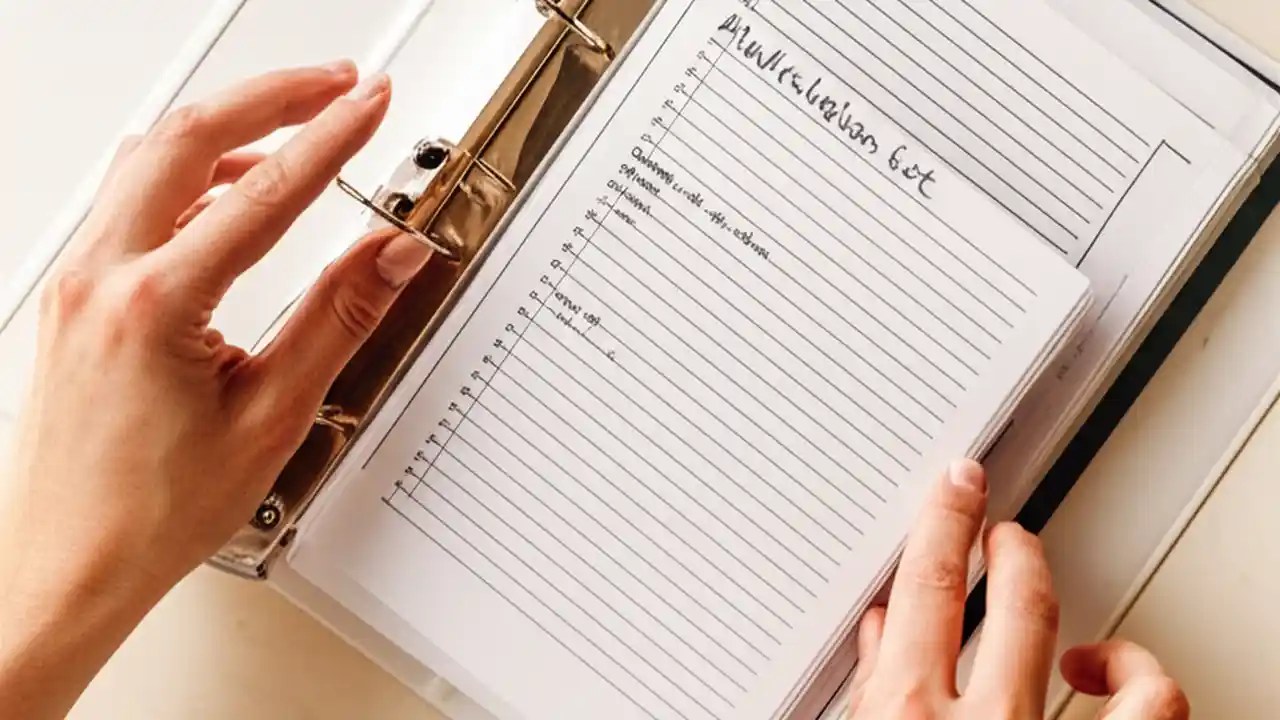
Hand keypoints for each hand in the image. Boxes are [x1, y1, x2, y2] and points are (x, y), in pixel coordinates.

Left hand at [0, 62, 429, 717]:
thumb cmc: (148, 514)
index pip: (264, 194)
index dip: (331, 139)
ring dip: (224, 129)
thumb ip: (336, 319)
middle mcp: (100, 278)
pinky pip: (130, 205)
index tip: (370, 104)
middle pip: (184, 137)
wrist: (68, 566)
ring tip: (292, 124)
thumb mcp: (270, 415)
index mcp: (152, 306)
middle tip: (336, 84)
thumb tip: (387, 256)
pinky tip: (228, 192)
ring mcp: (78, 283)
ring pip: (148, 161)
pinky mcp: (75, 297)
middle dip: (269, 96)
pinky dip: (187, 177)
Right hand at [844, 460, 1187, 718]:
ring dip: (1100, 634)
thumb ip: (870, 689)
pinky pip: (1152, 711)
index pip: (932, 585)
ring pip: (1110, 661)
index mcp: (908, 710)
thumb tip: (880, 636)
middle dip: (1015, 549)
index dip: (948, 520)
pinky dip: (1142, 683)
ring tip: (1068, 610)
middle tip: (1006, 530)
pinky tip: (1120, 680)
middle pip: (1020, 600)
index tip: (959, 485)